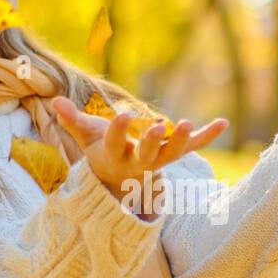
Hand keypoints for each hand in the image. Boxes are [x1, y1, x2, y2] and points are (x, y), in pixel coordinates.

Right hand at [52, 97, 227, 210]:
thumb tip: (54, 99)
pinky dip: (207, 136)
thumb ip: (72, 120)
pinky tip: (223, 122)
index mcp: (114, 155)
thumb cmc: (102, 149)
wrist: (120, 178)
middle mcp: (138, 161)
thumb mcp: (86, 136)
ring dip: (181, 139)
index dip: (119, 130)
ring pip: (172, 153)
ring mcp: (159, 159)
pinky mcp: (174, 154)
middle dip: (152, 141)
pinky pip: (192, 146)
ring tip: (187, 122)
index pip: (115, 143)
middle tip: (160, 126)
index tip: (125, 114)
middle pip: (147, 154)